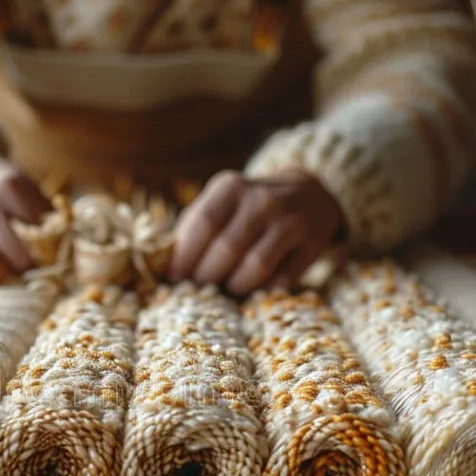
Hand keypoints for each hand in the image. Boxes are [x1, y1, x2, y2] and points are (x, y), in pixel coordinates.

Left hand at [168, 170, 344, 294]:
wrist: (308, 194)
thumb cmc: (246, 209)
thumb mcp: (220, 204)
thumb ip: (193, 230)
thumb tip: (163, 268)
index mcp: (231, 187)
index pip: (204, 224)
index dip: (185, 257)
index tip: (174, 279)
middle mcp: (263, 200)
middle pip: (227, 249)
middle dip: (208, 276)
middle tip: (200, 288)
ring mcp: (291, 221)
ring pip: (255, 268)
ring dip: (235, 286)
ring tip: (227, 287)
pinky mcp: (311, 245)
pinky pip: (280, 280)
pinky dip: (263, 289)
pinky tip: (255, 285)